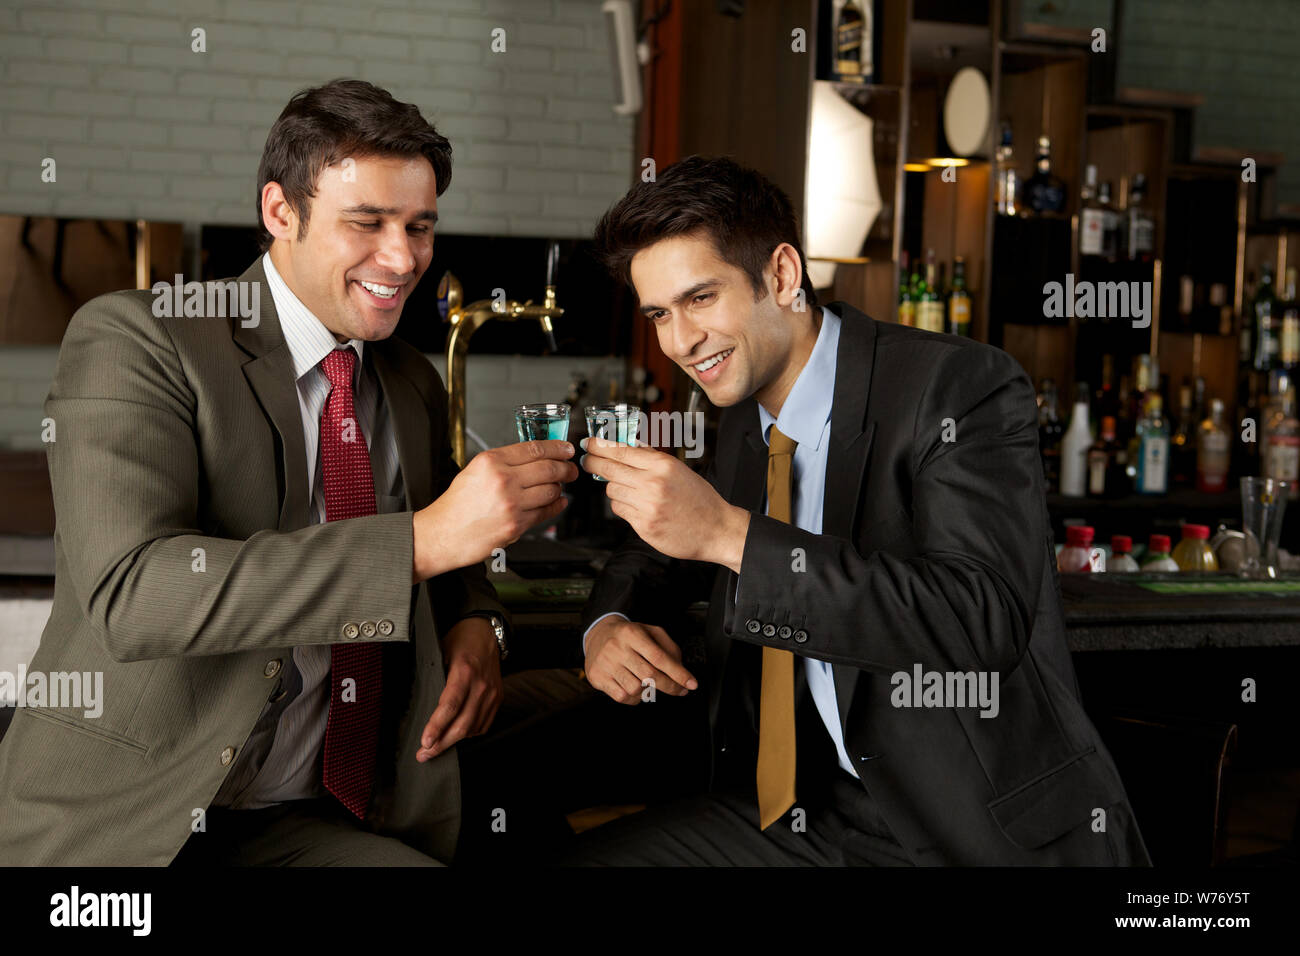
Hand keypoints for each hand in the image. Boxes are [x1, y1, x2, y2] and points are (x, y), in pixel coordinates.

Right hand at [413, 439, 577, 581]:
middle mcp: (502, 480)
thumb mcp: (474, 470)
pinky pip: (545, 512)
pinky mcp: (516, 525)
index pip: (534, 449)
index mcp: (491, 462)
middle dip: (565, 468)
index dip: (556, 447)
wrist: (443, 533)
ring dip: (560, 487)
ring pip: (550, 490)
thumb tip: (533, 456)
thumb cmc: (456, 504)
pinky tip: (558, 502)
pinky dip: (556, 505)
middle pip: (548, 468)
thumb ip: (503, 461)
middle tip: (570, 469)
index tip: (566, 449)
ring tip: (560, 485)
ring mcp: (511, 504)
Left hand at [416, 616, 502, 760]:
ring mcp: (492, 694)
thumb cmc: (461, 640)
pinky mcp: (498, 699)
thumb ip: (435, 678)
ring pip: (472, 729)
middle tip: (425, 754)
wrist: (486, 632)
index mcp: (465, 671)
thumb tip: (421, 707)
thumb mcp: (441, 652)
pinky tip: (457, 734)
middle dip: (441, 744)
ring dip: (453, 742)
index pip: (450, 706)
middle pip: (462, 724)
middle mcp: (481, 685)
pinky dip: (469, 734)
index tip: (425, 742)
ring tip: (437, 748)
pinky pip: (483, 725)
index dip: (437, 727)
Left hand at [580, 437, 749, 570]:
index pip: (621, 451)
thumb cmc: (699, 499)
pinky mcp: (644, 526)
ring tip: (629, 489)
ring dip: (615, 488)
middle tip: (588, 461)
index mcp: (663, 465)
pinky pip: (620, 510)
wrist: (716, 529)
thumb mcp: (679, 469)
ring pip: (612, 491)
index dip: (599, 446)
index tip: (589, 444)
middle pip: (609, 469)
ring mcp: (647, 506)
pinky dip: (624, 506)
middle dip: (594, 463)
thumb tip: (627, 445)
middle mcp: (653, 484)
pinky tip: (637, 505)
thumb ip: (651, 457)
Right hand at [583, 615, 697, 704]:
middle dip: (670, 686)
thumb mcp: (651, 632)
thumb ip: (669, 648)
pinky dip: (633, 698)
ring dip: (648, 691)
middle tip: (680, 690)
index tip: (691, 684)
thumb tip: (681, 671)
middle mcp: (617, 648)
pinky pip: (622, 697)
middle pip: (650, 675)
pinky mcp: (597, 677)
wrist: (598, 635)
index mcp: (632, 634)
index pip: (660, 658)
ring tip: (647, 682)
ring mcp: (605, 664)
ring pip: (636, 689)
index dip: (678, 673)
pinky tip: (634, 687)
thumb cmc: (630, 636)